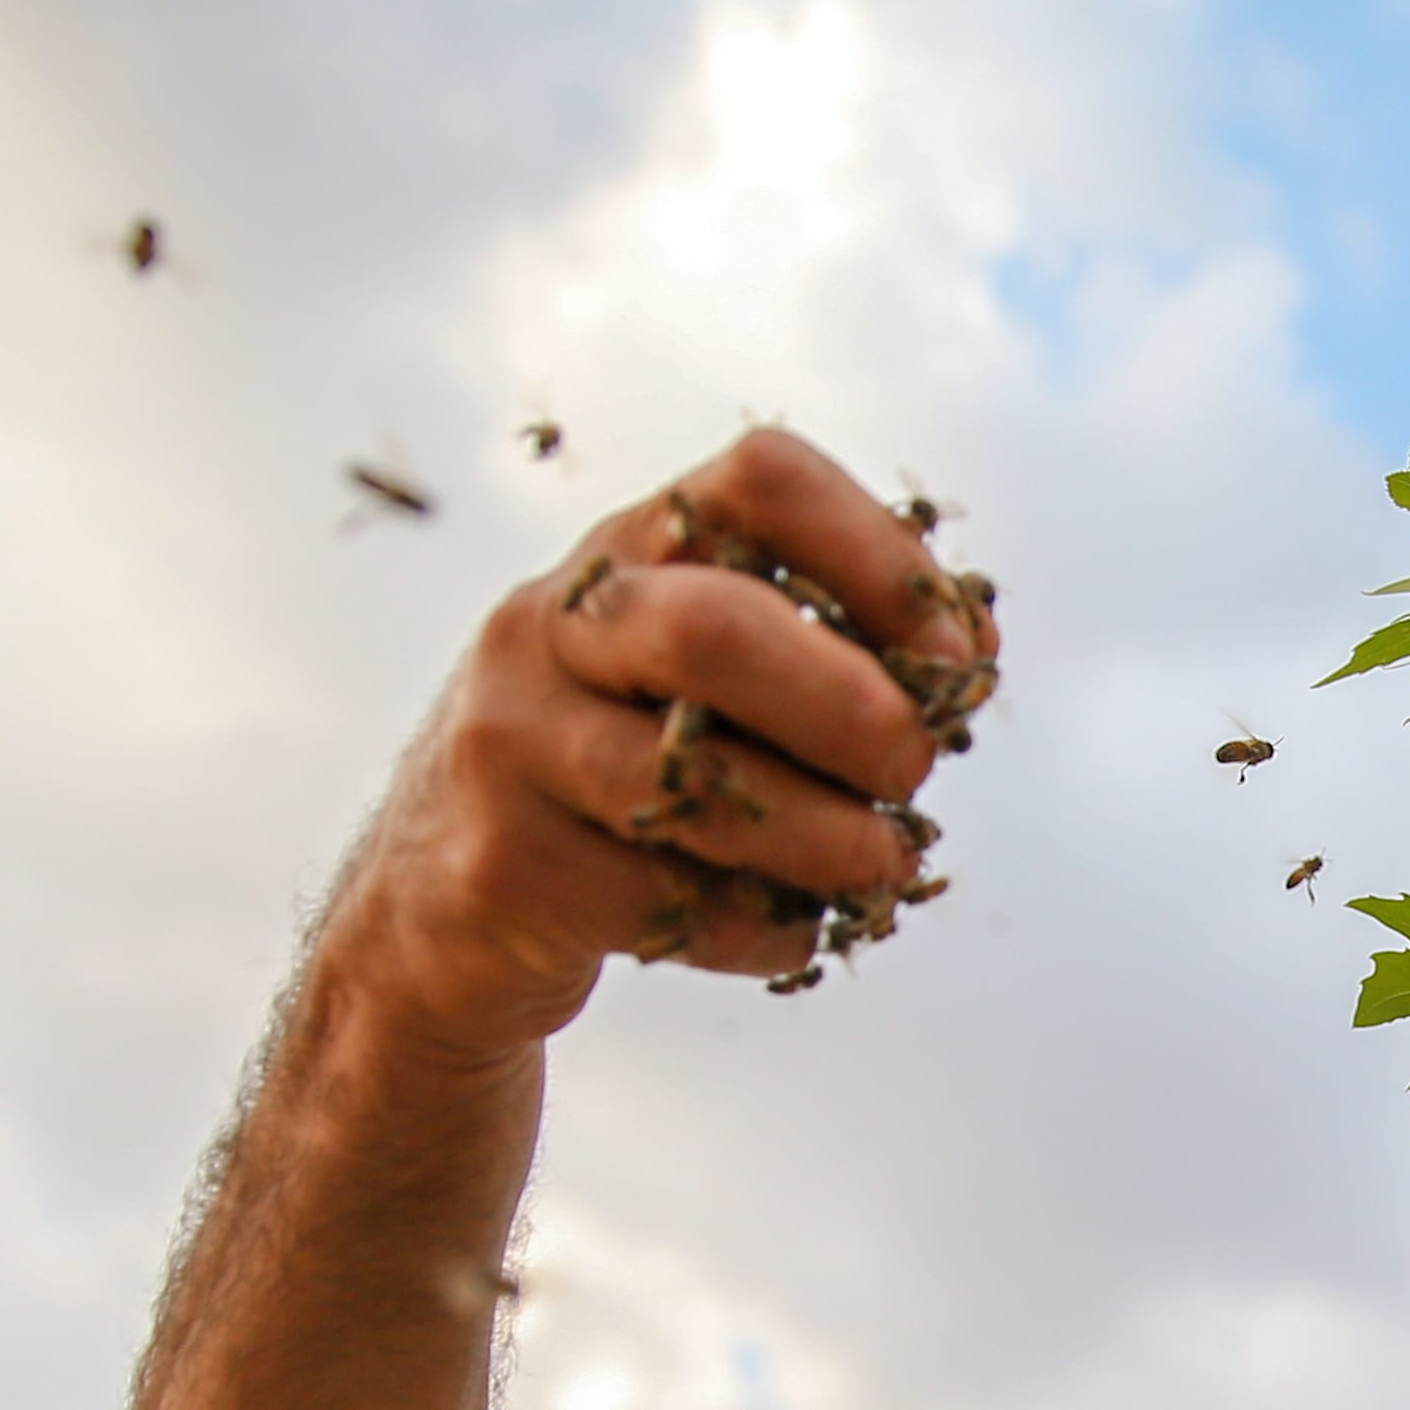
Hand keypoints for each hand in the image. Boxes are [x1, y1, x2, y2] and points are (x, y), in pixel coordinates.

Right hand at [310, 426, 993, 1051]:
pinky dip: (765, 928)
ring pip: (695, 782)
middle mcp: (550, 626)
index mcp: (625, 553)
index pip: (759, 480)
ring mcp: (510, 744)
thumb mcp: (702, 691)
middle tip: (911, 769)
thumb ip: (829, 655)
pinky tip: (781, 929)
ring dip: (829, 839)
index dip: (880, 554)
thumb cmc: (621, 778)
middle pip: (715, 628)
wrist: (436, 915)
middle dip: (850, 708)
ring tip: (879, 867)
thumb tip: (972, 648)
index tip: (954, 657)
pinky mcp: (503, 868)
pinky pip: (674, 902)